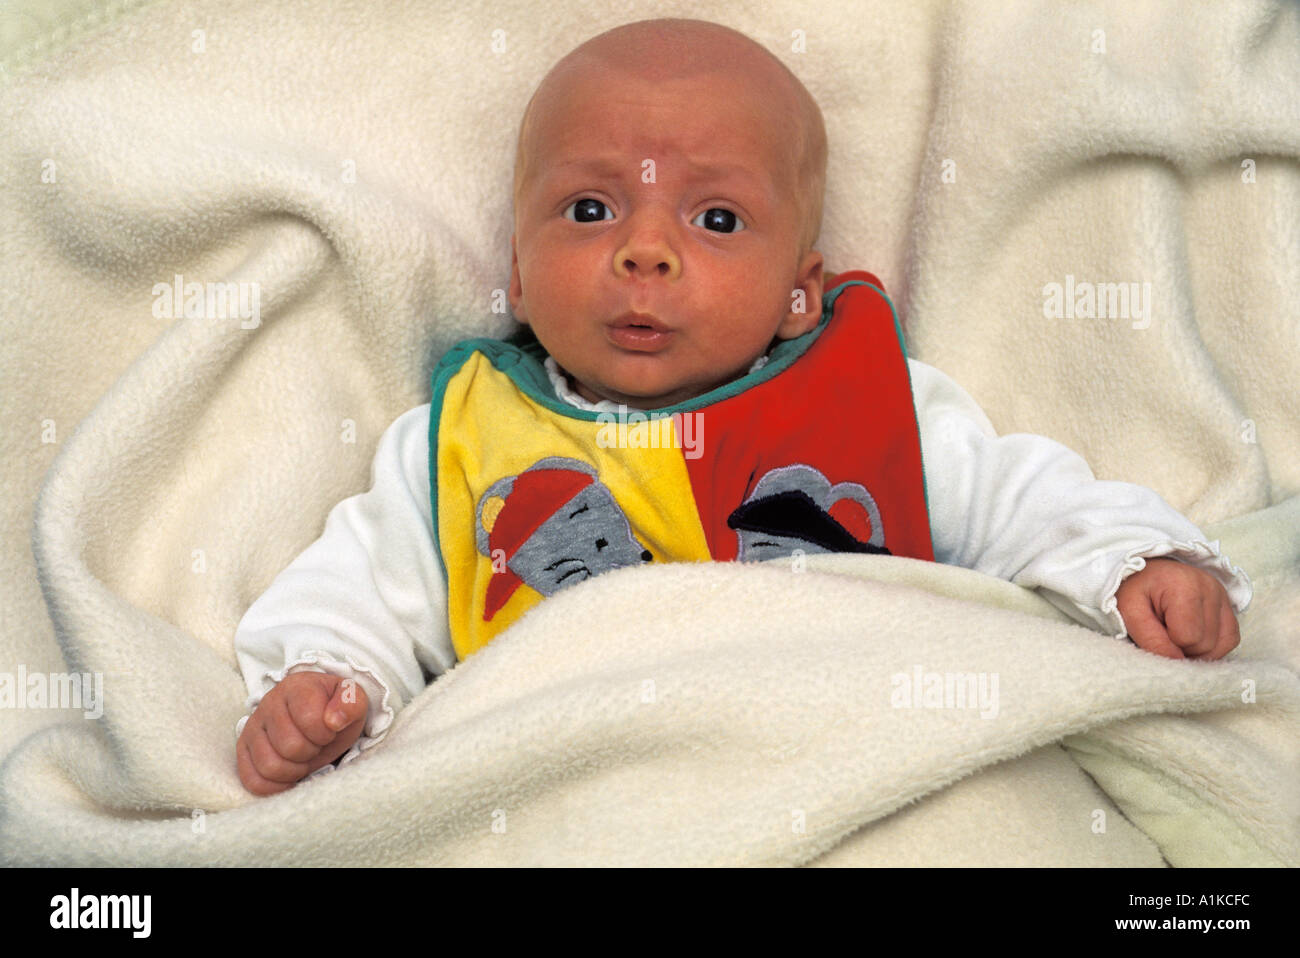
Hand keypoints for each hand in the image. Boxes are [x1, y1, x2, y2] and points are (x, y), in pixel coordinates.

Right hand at [237, 670, 368, 794]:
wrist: (319, 716)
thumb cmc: (335, 710)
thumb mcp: (353, 702)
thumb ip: (350, 704)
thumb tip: (334, 721)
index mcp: (296, 687)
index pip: (309, 719)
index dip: (325, 733)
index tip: (329, 730)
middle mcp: (268, 703)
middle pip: (290, 746)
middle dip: (311, 752)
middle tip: (316, 745)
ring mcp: (253, 727)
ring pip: (269, 766)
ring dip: (294, 770)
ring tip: (303, 758)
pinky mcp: (244, 750)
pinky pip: (253, 781)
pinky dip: (275, 786)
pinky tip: (289, 775)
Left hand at [1115, 557, 1239, 660]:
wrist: (1145, 574)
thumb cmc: (1135, 591)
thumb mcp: (1129, 611)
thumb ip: (1150, 638)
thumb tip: (1177, 662)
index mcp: (1185, 586)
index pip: (1188, 637)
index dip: (1167, 642)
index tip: (1153, 628)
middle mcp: (1212, 588)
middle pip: (1205, 645)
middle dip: (1181, 646)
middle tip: (1163, 628)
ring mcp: (1223, 597)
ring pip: (1219, 647)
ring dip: (1195, 648)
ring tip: (1175, 630)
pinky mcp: (1229, 607)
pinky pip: (1229, 640)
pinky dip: (1210, 646)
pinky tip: (1191, 634)